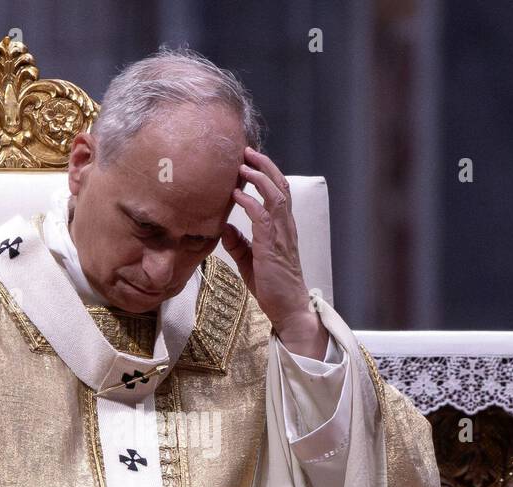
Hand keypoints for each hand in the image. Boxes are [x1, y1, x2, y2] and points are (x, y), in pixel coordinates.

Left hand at [221, 146, 326, 357]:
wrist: (288, 310)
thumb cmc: (272, 287)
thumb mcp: (250, 262)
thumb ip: (239, 243)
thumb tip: (225, 227)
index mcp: (283, 228)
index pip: (279, 192)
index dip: (266, 173)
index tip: (249, 160)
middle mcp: (286, 227)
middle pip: (281, 185)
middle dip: (264, 166)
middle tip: (246, 151)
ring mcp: (282, 236)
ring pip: (276, 196)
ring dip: (259, 177)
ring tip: (243, 165)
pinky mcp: (273, 247)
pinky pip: (264, 217)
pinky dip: (250, 202)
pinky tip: (237, 195)